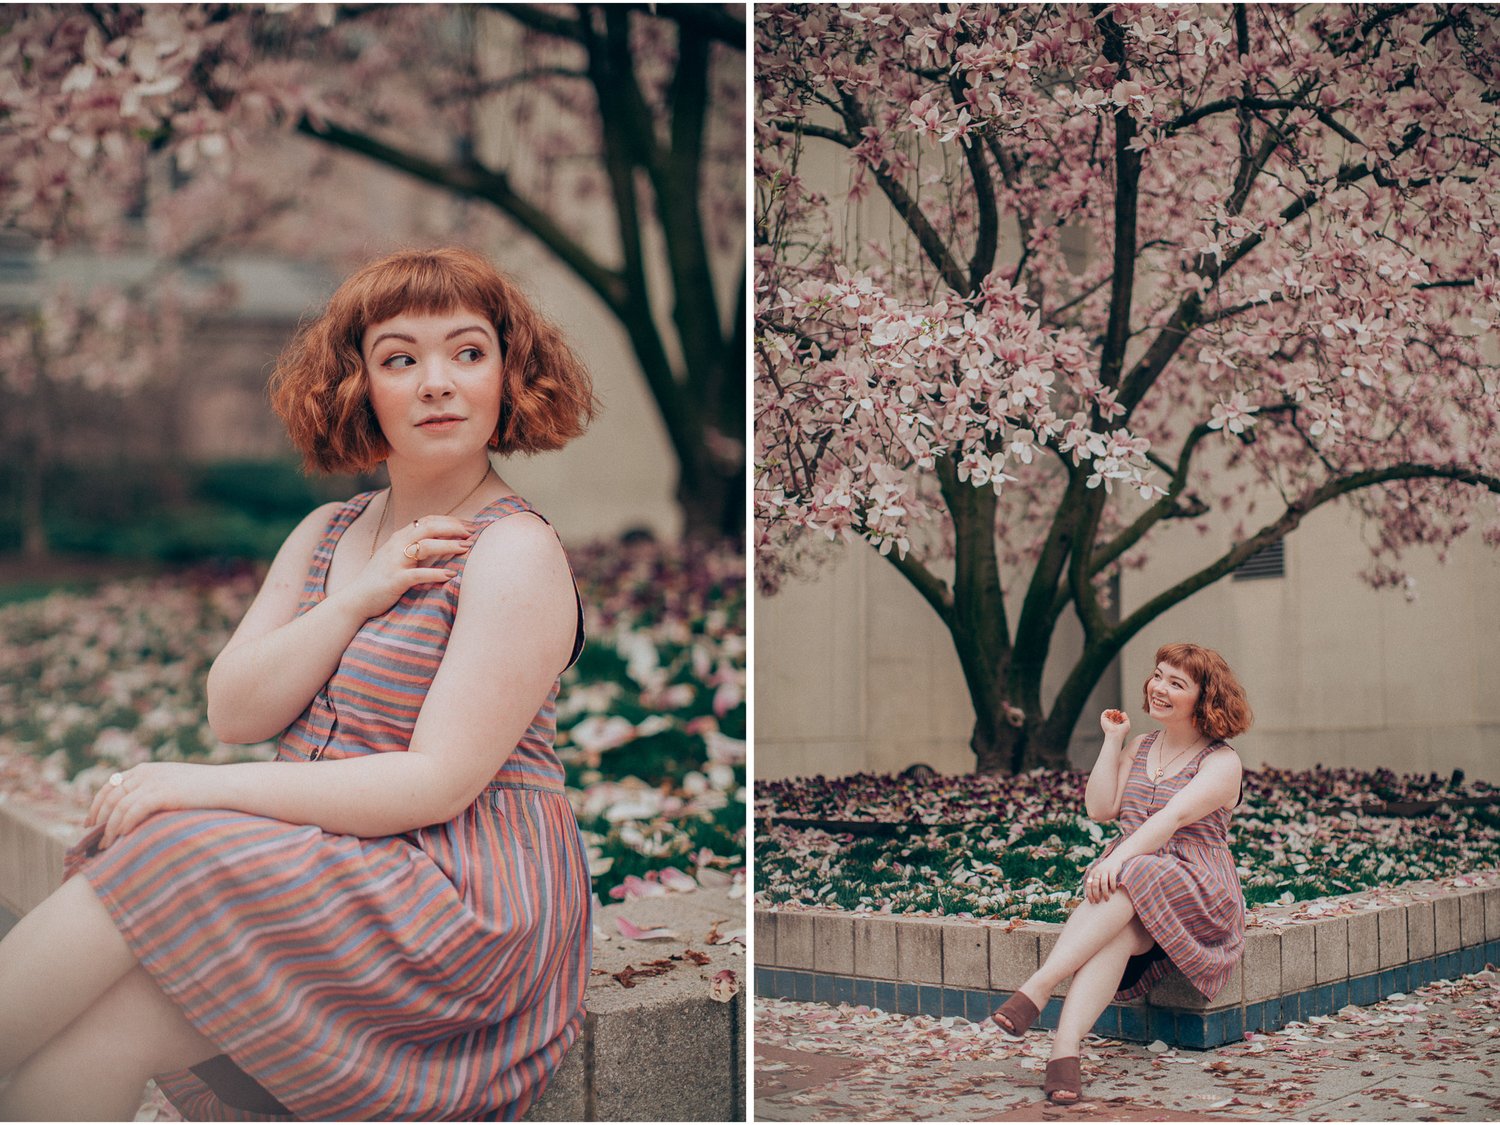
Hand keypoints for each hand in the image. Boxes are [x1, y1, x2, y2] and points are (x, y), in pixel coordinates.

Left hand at [87, 763, 220, 849]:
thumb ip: (152, 790)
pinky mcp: (162, 793)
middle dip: (98, 818)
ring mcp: (153, 782)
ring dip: (109, 828)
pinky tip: (123, 837)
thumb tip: (134, 810)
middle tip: (95, 838)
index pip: (110, 785)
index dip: (96, 805)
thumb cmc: (203, 790)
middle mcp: (145, 773)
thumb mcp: (172, 784)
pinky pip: (133, 811)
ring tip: (107, 845)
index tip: (91, 822)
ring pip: (119, 806)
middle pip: (110, 796)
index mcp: (145, 769)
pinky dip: (124, 824)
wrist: (226, 785)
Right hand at [339, 515, 473, 620]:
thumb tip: (445, 543)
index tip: (470, 525)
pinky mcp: (395, 580)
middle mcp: (397, 545)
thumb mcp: (398, 558)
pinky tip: (451, 575)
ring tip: (467, 548)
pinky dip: (436, 574)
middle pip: (429, 527)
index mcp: (399, 538)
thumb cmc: (381, 579)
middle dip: (453, 527)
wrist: (356, 599)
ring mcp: (395, 562)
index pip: (428, 521)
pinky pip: (418, 574)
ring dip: (449, 545)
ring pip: (425, 546)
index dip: (451, 521)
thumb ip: (416, 548)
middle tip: (473, 532)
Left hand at [1084, 852, 1125, 902]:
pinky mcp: (1113, 870)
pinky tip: (1113, 892)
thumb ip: (1095, 882)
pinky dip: (1112, 886)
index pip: (1088, 885)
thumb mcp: (1098, 874)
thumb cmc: (1105, 870)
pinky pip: (1112, 879)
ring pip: (1103, 883)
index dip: (1089, 894)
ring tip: (1107, 899)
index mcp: (1092, 873)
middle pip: (1095, 885)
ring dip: (1105, 893)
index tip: (1091, 902)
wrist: (1114, 858)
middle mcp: (1097, 871)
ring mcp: (1105, 870)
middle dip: (1096, 895)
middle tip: (1098, 902)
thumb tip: (1091, 896)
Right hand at [1100, 708, 1129, 739]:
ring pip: (1108, 714)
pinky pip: (1104, 713)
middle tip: (1118, 712)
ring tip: (1115, 711)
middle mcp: (1110, 724)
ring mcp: (1106, 722)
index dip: (1119, 715)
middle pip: (1113, 716)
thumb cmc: (1121, 732)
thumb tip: (1122, 712)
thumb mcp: (1127, 724)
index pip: (1117, 718)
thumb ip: (1126, 718)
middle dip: (1116, 713)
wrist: (1115, 735)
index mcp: (1115, 726)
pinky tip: (1112, 711)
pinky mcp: (1103, 720)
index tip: (1121, 715)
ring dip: (1112, 711)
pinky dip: (1108, 711)